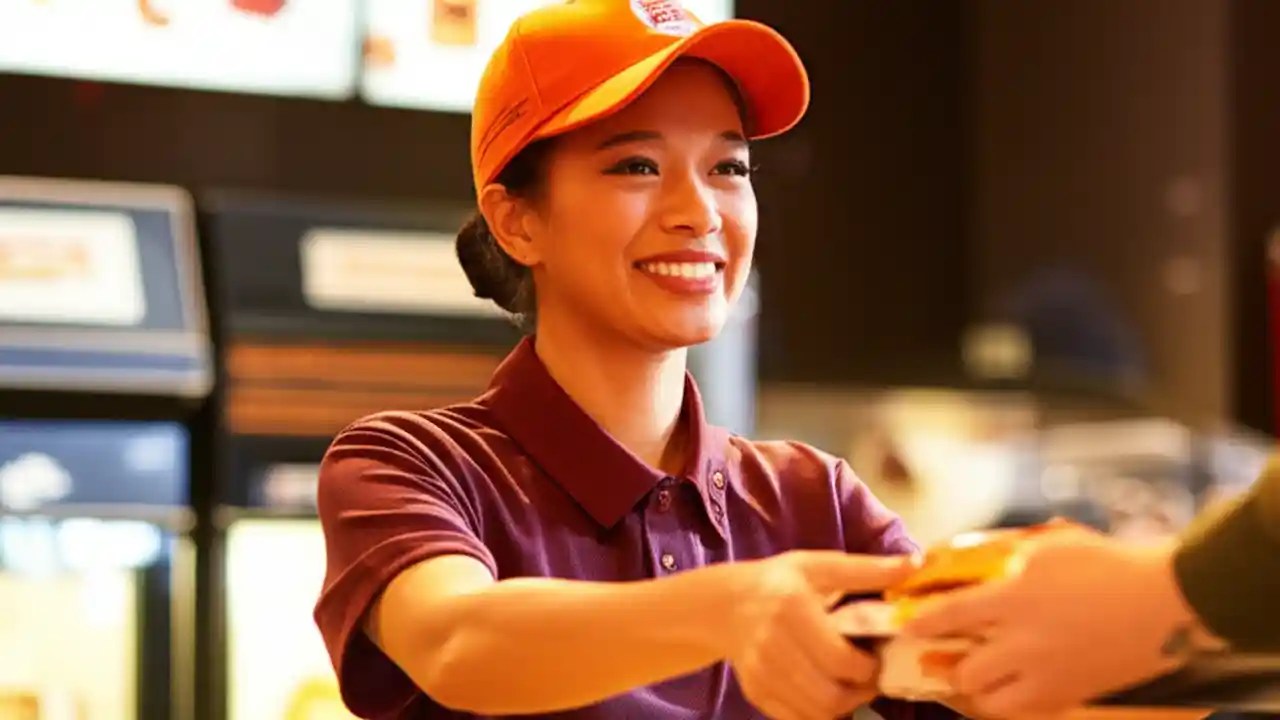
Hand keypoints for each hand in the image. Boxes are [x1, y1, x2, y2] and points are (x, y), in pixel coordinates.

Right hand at [726, 551, 914, 719]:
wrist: (727, 604)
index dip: (870, 669)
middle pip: (831, 696)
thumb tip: (915, 564)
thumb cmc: (781, 582)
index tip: (878, 657)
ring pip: (816, 715)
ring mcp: (762, 674)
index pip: (842, 661)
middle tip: (869, 677)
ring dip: (844, 707)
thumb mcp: (821, 566)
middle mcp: (773, 646)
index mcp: (793, 610)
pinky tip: (827, 693)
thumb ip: (868, 570)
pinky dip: (819, 714)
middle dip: (861, 693)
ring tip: (851, 686)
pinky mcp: (756, 693)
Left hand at [902, 532, 1204, 717]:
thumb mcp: (1047, 545)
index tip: (905, 625)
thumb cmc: (1106, 564)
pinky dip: (1011, 701)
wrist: (1164, 602)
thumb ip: (1001, 552)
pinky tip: (1012, 684)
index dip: (919, 622)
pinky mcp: (1071, 695)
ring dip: (978, 690)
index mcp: (1016, 598)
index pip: (949, 615)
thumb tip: (962, 558)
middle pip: (964, 672)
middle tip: (945, 655)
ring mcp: (1049, 674)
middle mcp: (1026, 643)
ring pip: (991, 703)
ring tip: (978, 675)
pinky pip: (1025, 711)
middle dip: (949, 665)